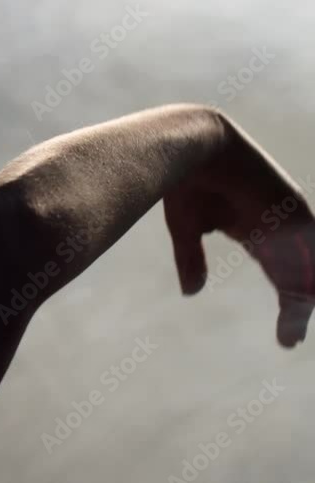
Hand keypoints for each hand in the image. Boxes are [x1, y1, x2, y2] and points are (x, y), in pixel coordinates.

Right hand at [163, 110, 314, 346]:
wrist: (192, 146)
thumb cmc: (184, 182)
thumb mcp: (187, 229)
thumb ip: (192, 260)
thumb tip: (192, 293)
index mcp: (256, 230)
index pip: (283, 277)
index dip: (289, 307)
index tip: (288, 340)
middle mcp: (279, 226)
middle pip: (301, 277)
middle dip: (301, 308)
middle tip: (292, 341)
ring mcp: (289, 217)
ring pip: (310, 267)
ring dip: (307, 294)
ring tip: (300, 321)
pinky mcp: (293, 209)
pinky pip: (311, 250)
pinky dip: (309, 276)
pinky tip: (308, 298)